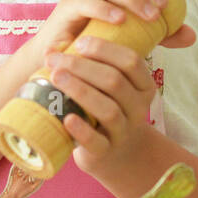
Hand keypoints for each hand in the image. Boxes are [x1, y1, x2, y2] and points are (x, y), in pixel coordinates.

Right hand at [21, 0, 196, 66]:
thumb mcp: (140, 34)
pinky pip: (85, 1)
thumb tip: (191, 35)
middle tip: (164, 4)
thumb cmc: (104, 38)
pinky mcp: (66, 8)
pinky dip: (105, 9)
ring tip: (151, 17)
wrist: (68, 58)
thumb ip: (164, 33)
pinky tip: (121, 22)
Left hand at [43, 35, 154, 181]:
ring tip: (56, 77)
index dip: (105, 49)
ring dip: (80, 90)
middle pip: (114, 82)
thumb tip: (54, 45)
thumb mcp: (113, 86)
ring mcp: (124, 132)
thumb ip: (96, 63)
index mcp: (143, 86)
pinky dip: (81, 129)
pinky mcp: (106, 152)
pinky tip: (66, 118)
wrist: (117, 154)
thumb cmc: (108, 108)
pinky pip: (96, 141)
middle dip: (83, 66)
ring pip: (107, 109)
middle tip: (55, 58)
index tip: (79, 42)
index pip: (131, 61)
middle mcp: (138, 108)